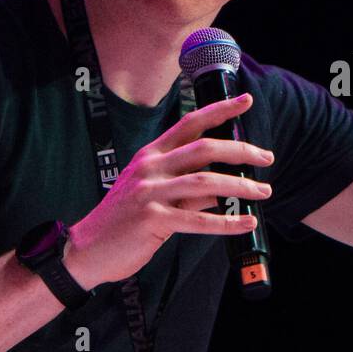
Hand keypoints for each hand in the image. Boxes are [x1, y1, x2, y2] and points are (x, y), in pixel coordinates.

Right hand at [64, 92, 274, 287]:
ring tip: (263, 192)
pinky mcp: (152, 219)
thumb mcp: (152, 192)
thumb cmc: (123, 221)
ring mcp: (150, 192)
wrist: (86, 249)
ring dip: (241, 186)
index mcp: (151, 155)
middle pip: (204, 148)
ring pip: (206, 182)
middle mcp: (150, 168)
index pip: (190, 124)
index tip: (245, 101)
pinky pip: (198, 219)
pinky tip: (246, 223)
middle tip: (266, 157)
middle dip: (241, 150)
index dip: (220, 110)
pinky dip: (227, 222)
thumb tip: (224, 185)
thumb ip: (186, 186)